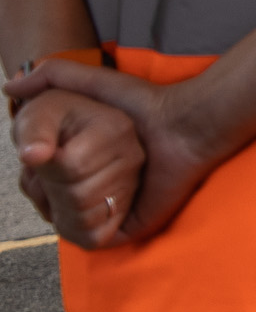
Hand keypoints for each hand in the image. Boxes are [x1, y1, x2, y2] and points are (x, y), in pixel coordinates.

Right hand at [9, 60, 226, 241]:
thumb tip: (9, 87)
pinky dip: (96, 215)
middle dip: (61, 176)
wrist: (181, 128)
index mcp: (68, 165)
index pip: (30, 181)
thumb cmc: (141, 103)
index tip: (49, 149)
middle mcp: (79, 191)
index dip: (36, 166)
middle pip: (43, 199)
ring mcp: (99, 211)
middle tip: (93, 155)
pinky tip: (117, 195)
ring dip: (86, 190)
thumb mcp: (91, 82)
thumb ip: (50, 76)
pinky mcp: (118, 229)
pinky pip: (87, 236)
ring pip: (64, 216)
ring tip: (116, 170)